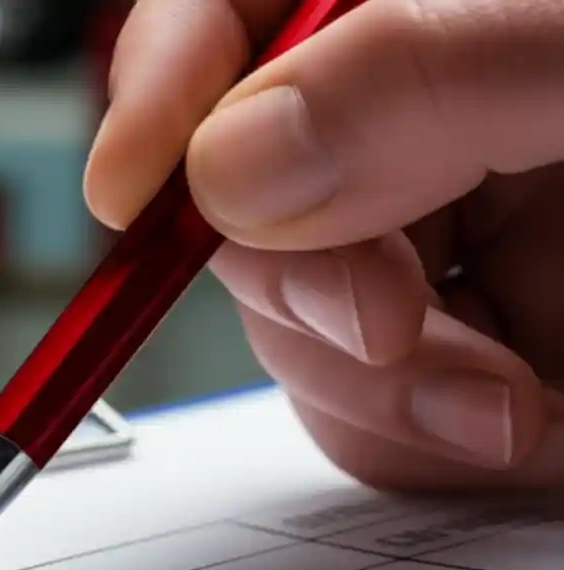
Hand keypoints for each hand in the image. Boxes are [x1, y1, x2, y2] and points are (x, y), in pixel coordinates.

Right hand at [85, 0, 563, 488]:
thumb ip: (412, 78)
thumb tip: (229, 164)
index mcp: (414, 13)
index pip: (225, 24)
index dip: (157, 100)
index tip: (126, 192)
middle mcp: (406, 124)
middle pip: (233, 205)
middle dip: (298, 291)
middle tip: (387, 325)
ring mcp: (432, 236)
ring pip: (290, 332)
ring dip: (378, 394)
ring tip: (514, 406)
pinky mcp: (467, 342)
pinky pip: (365, 414)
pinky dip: (422, 445)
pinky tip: (527, 424)